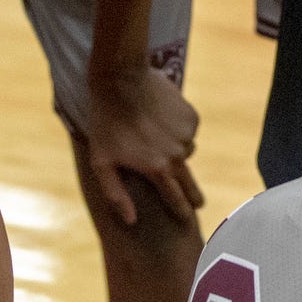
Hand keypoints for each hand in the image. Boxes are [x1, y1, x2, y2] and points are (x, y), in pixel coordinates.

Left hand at [83, 64, 201, 226]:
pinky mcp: (191, 116)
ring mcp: (187, 134)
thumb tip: (131, 220)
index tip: (189, 221)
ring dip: (175, 152)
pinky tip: (160, 121)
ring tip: (154, 140)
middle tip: (199, 203)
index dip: (182, 212)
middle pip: (189, 181)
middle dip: (193, 195)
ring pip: (185, 151)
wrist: (122, 79)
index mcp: (157, 168)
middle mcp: (178, 154)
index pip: (175, 198)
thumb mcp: (102, 162)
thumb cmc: (106, 123)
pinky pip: (187, 131)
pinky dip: (177, 131)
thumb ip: (117, 194)